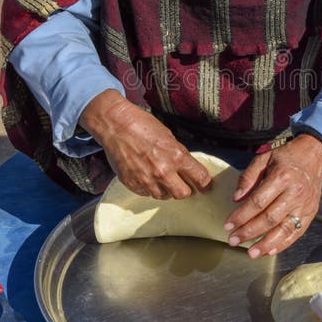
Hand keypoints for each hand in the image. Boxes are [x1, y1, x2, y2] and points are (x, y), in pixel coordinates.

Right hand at [79, 89, 211, 198]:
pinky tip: (146, 175)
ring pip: (164, 196)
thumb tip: (186, 168)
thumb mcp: (168, 136)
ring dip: (166, 189)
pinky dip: (149, 188)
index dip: (205, 183)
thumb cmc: (142, 125)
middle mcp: (163, 171)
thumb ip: (178, 154)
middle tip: (183, 184)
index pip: (200, 178)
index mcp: (176, 156)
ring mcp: (147, 180)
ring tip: (161, 177)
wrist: (115, 125)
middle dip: (186, 190)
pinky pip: (147, 193)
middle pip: (183, 194)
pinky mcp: (133, 184)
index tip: (205, 185)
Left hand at [223, 134, 321, 257]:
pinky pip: (296, 233)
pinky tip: (269, 251)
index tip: (227, 225)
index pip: (258, 202)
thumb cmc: (286, 157)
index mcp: (281, 177)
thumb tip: (236, 198)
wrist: (315, 156)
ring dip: (265, 243)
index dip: (241, 215)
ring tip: (250, 253)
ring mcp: (304, 206)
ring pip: (284, 229)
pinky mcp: (311, 214)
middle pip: (269, 218)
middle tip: (233, 240)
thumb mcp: (264, 158)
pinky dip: (283, 244)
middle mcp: (295, 193)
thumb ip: (248, 177)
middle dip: (249, 232)